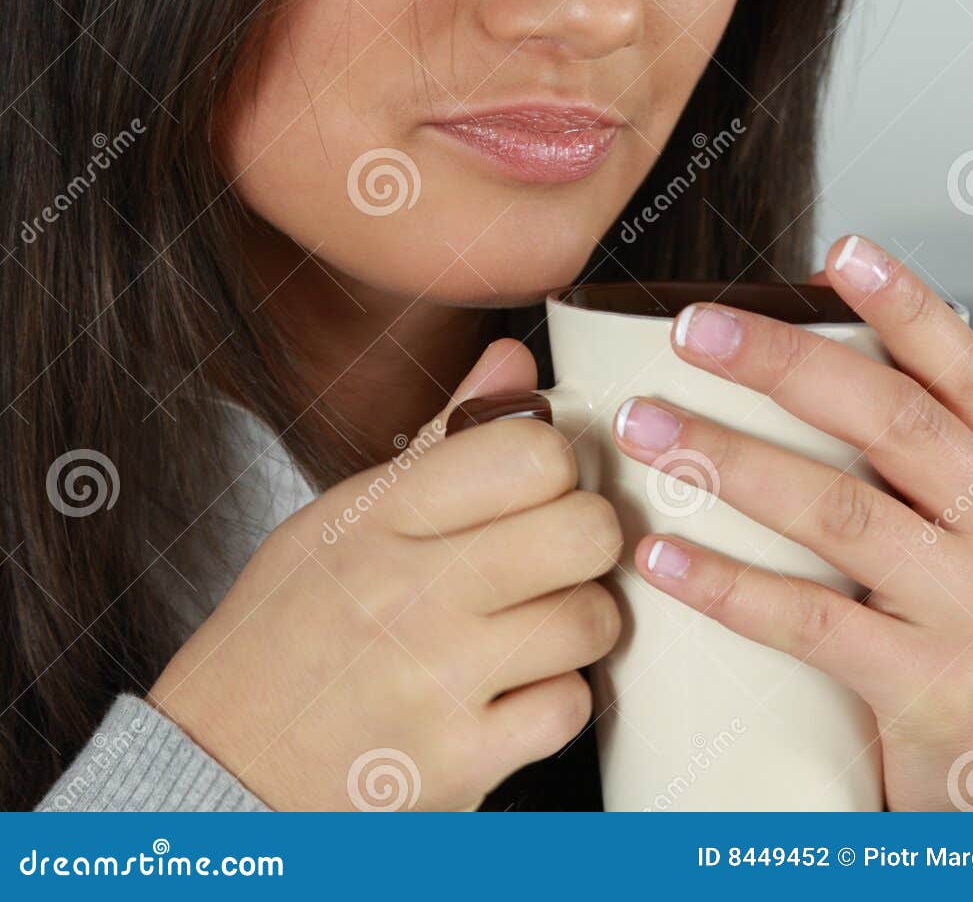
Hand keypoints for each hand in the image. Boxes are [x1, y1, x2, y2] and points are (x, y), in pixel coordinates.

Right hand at [149, 338, 622, 810]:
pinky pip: (569, 709)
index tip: (540, 485)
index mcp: (378, 516)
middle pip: (582, 531)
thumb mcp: (337, 519)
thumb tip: (511, 364)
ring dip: (580, 621)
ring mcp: (437, 681)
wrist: (219, 772)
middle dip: (588, 537)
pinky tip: (514, 690)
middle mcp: (410, 592)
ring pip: (591, 620)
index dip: (555, 464)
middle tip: (559, 553)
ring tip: (537, 621)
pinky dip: (555, 700)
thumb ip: (440, 441)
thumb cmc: (280, 638)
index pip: (528, 451)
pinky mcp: (460, 763)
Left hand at [612, 235, 972, 810]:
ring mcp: (966, 608)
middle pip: (889, 421)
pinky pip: (808, 623)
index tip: (840, 249)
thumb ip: (918, 442)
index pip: (963, 370)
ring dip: (729, 460)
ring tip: (645, 426)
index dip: (904, 304)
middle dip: (783, 365)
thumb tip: (809, 328)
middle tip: (692, 329)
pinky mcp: (924, 686)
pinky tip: (660, 556)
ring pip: (837, 512)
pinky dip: (726, 585)